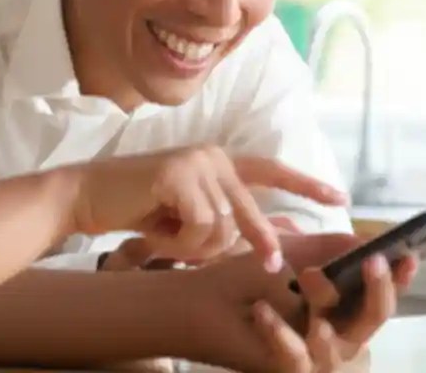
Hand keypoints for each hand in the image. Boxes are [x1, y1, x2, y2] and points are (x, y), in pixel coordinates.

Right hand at [70, 145, 347, 272]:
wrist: (85, 196)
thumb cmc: (135, 210)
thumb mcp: (186, 217)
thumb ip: (221, 220)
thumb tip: (268, 246)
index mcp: (218, 161)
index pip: (270, 170)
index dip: (305, 184)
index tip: (339, 197)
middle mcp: (213, 156)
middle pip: (250, 212)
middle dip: (261, 244)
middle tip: (273, 268)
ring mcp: (197, 162)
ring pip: (222, 227)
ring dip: (194, 247)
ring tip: (165, 239)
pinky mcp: (180, 174)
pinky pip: (200, 226)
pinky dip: (179, 243)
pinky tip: (156, 233)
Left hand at [171, 237, 416, 371]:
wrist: (197, 306)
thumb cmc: (244, 280)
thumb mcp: (289, 255)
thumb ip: (328, 248)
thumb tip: (367, 241)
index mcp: (339, 310)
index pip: (377, 296)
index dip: (397, 279)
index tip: (409, 255)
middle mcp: (334, 336)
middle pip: (371, 321)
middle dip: (377, 291)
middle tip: (373, 262)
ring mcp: (313, 359)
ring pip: (336, 339)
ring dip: (323, 302)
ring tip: (306, 275)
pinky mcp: (285, 371)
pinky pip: (294, 358)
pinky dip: (279, 332)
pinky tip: (262, 310)